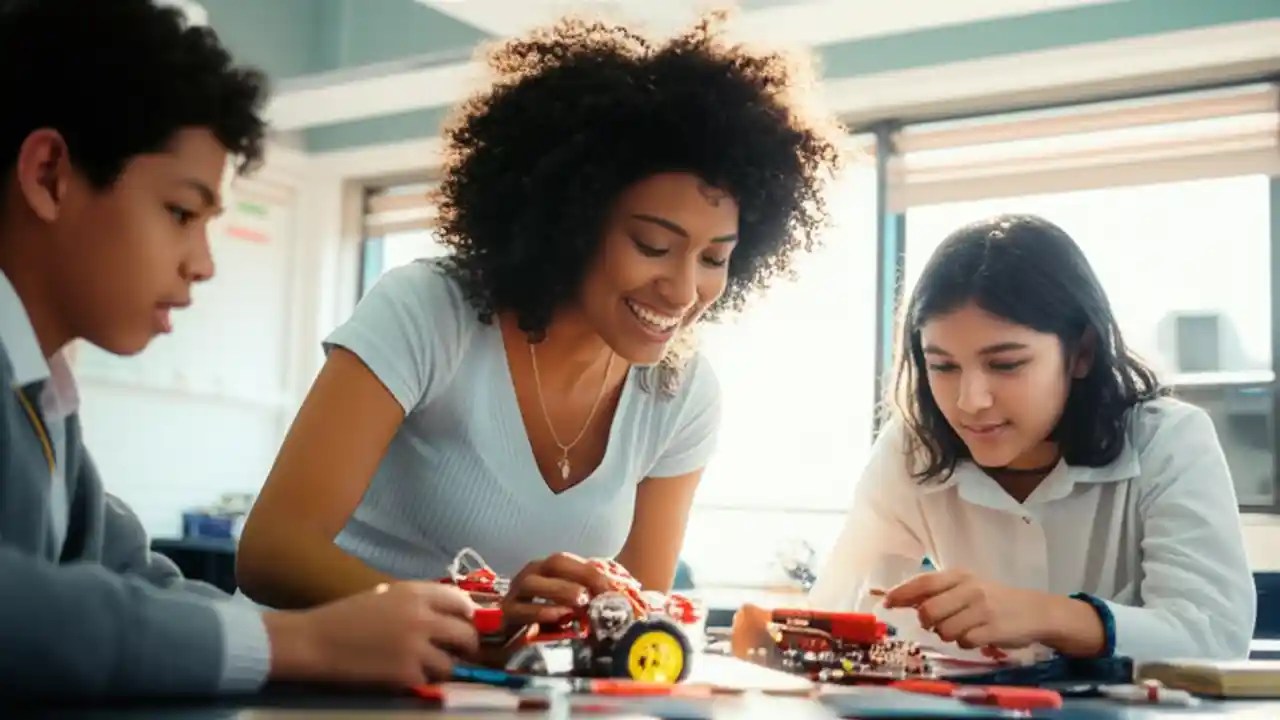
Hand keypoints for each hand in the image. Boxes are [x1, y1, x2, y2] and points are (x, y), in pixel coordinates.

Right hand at [265, 581, 478, 686]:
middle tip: (458, 653)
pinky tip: (405, 677)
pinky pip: (428, 680)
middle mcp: (422, 617)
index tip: (466, 624)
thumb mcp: (385, 595)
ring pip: (451, 663)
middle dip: (466, 646)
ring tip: (427, 668)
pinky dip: (421, 681)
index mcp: (416, 593)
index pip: (461, 602)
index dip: (468, 615)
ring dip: (443, 668)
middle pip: (466, 634)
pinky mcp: (407, 674)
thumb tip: (445, 614)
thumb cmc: (344, 616)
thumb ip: (416, 602)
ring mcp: (416, 647)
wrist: (315, 640)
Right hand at [501, 552, 612, 629]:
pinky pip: (519, 610)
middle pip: (552, 563)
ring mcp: (516, 596)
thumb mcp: (584, 613)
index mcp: (551, 571)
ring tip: (580, 603)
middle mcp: (532, 577)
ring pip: (530, 582)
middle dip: (577, 576)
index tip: (610, 590)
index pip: (569, 560)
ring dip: (558, 590)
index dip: (590, 572)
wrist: (527, 653)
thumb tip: (619, 602)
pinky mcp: (507, 619)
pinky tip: (560, 617)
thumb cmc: (561, 628)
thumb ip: (598, 603)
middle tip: (595, 593)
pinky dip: (540, 611)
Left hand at [882, 570, 1051, 651]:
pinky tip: (977, 636)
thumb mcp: (966, 587)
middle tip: (935, 624)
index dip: (901, 594)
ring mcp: (982, 609)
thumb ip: (937, 592)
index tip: (886, 603)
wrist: (1034, 611)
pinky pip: (965, 642)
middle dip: (927, 622)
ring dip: (948, 634)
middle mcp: (969, 589)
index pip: (923, 583)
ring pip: (945, 630)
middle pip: (929, 610)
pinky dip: (966, 643)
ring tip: (962, 629)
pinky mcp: (993, 629)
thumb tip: (900, 598)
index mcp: (959, 576)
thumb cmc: (992, 599)